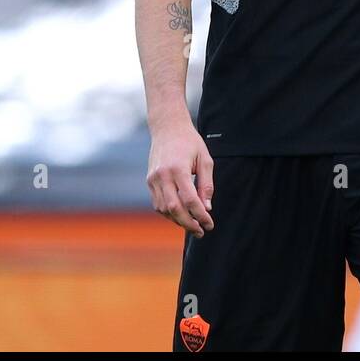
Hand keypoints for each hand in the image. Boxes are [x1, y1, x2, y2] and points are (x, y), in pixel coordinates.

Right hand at [146, 114, 214, 235]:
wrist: (167, 128)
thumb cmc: (190, 142)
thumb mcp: (205, 159)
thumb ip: (206, 184)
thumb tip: (207, 208)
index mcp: (178, 169)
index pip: (190, 200)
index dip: (201, 216)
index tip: (210, 224)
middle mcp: (162, 176)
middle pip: (175, 209)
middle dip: (188, 224)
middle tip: (201, 232)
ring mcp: (153, 179)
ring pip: (164, 209)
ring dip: (178, 220)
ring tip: (192, 225)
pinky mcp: (149, 181)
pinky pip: (157, 203)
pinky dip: (169, 213)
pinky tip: (181, 215)